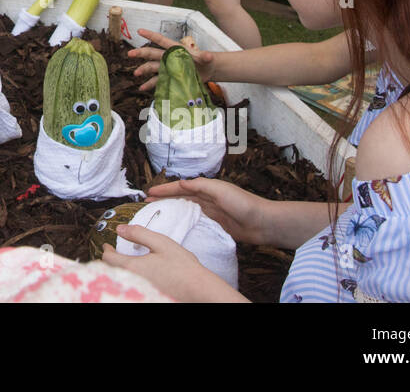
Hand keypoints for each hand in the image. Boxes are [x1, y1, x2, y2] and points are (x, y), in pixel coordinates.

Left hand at [101, 228, 245, 301]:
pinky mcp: (149, 295)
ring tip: (125, 263)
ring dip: (120, 270)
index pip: (109, 259)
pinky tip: (140, 275)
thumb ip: (139, 234)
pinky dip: (131, 279)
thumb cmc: (182, 266)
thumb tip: (120, 229)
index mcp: (132, 267)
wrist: (199, 289)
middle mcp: (132, 281)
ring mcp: (140, 290)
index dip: (106, 250)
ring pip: (122, 279)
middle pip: (112, 271)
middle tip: (113, 254)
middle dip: (111, 262)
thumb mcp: (161, 243)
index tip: (106, 246)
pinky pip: (134, 286)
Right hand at [128, 28, 216, 90]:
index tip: (140, 31)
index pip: (161, 40)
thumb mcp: (206, 58)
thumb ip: (205, 57)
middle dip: (141, 53)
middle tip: (130, 54)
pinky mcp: (169, 78)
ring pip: (152, 67)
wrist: (207, 71)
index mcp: (175, 49)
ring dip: (143, 70)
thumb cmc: (205, 61)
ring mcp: (168, 67)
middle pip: (152, 54)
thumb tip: (208, 56)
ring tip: (136, 74)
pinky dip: (149, 84)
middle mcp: (168, 57)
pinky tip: (142, 87)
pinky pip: (157, 81)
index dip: (151, 35)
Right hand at [145, 177, 271, 245]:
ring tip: (156, 213)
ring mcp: (210, 211)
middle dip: (163, 198)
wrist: (263, 223)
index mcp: (206, 188)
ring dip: (171, 209)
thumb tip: (180, 183)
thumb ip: (201, 186)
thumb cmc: (243, 204)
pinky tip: (175, 226)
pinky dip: (183, 221)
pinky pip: (193, 221)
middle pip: (179, 197)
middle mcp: (206, 198)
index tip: (148, 193)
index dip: (164, 189)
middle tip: (147, 203)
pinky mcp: (214, 224)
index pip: (180, 187)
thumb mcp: (220, 191)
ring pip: (184, 209)